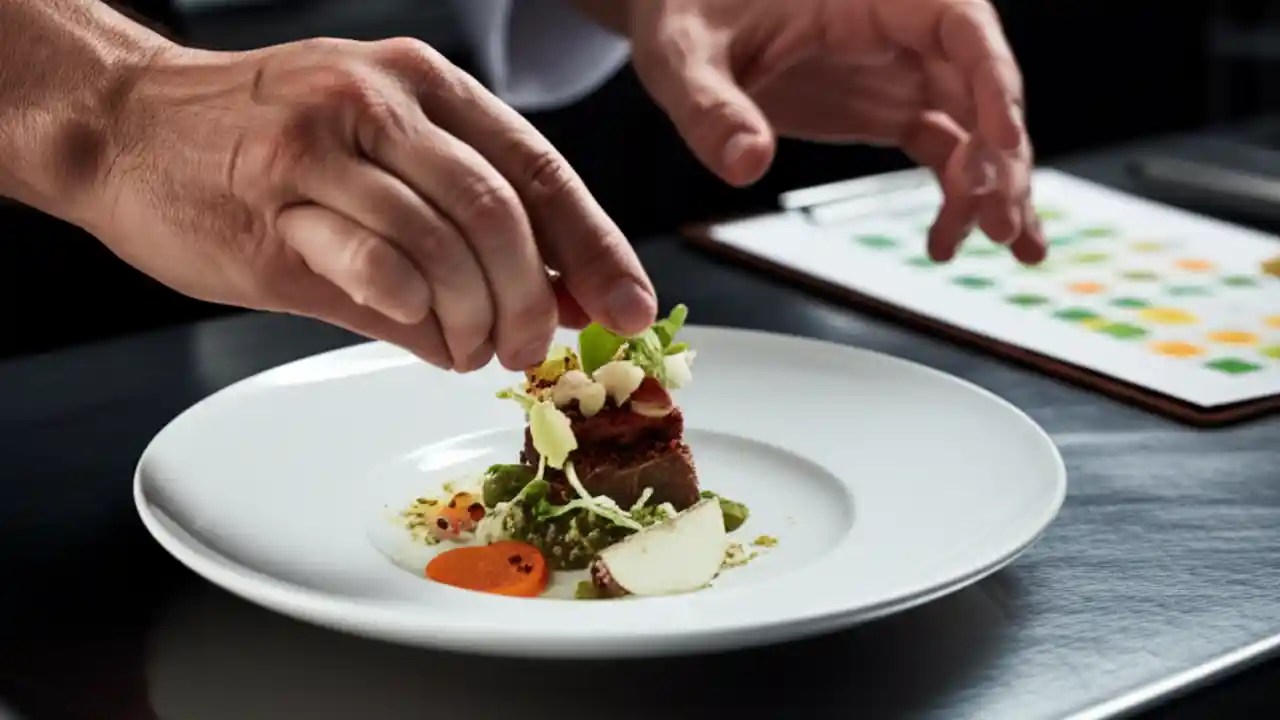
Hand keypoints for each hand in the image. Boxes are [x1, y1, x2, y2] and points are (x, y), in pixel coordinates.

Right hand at [81, 37, 651, 370]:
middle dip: (533, 299)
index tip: (630, 310)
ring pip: (441, 251)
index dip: (596, 248)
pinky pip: (374, 276)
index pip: (540, 170)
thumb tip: (559, 296)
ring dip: (474, 321)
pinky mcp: (272, 220)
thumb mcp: (382, 149)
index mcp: (423, 84)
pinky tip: (425, 336)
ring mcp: (320, 157)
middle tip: (533, 348)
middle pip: (498, 214)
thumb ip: (470, 218)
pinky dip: (418, 322)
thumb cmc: (266, 143)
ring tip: (472, 349)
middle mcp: (377, 105)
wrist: (127, 127)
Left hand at [584, 0, 1044, 263]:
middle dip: (1002, 156)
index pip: (959, 24)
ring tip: (1007, 244)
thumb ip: (712, 107)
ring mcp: (899, 70)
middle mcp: (900, 27)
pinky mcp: (886, 106)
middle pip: (982, 84)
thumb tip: (746, 166)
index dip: (994, 82)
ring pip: (973, 124)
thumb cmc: (684, 9)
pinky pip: (942, 148)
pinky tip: (950, 242)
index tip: (1004, 144)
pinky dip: (956, 194)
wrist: (680, 15)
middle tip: (1000, 226)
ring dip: (994, 183)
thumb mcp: (684, 54)